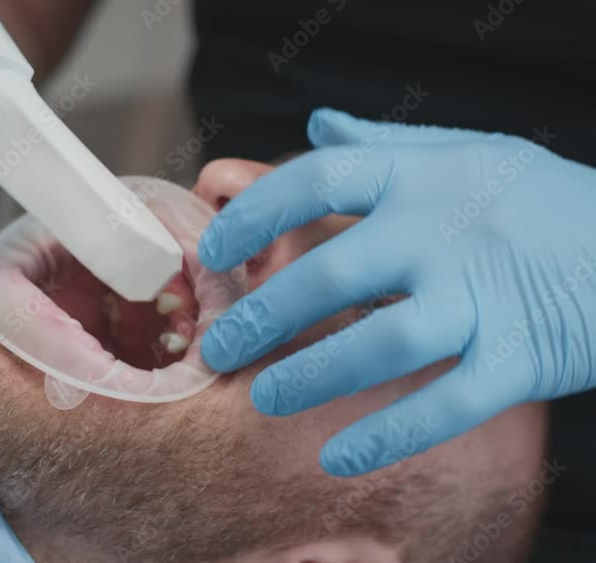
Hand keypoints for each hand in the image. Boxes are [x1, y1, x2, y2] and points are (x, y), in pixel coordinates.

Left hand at [198, 109, 595, 475]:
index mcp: (422, 175)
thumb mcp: (466, 150)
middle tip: (218, 347)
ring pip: (380, 343)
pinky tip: (336, 458)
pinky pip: (444, 405)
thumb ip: (386, 141)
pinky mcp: (518, 357)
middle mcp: (444, 231)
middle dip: (263, 315)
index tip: (213, 249)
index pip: (317, 180)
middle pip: (333, 273)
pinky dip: (388, 437)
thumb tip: (318, 121)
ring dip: (312, 376)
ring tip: (262, 398)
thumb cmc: (539, 198)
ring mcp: (483, 296)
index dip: (253, 213)